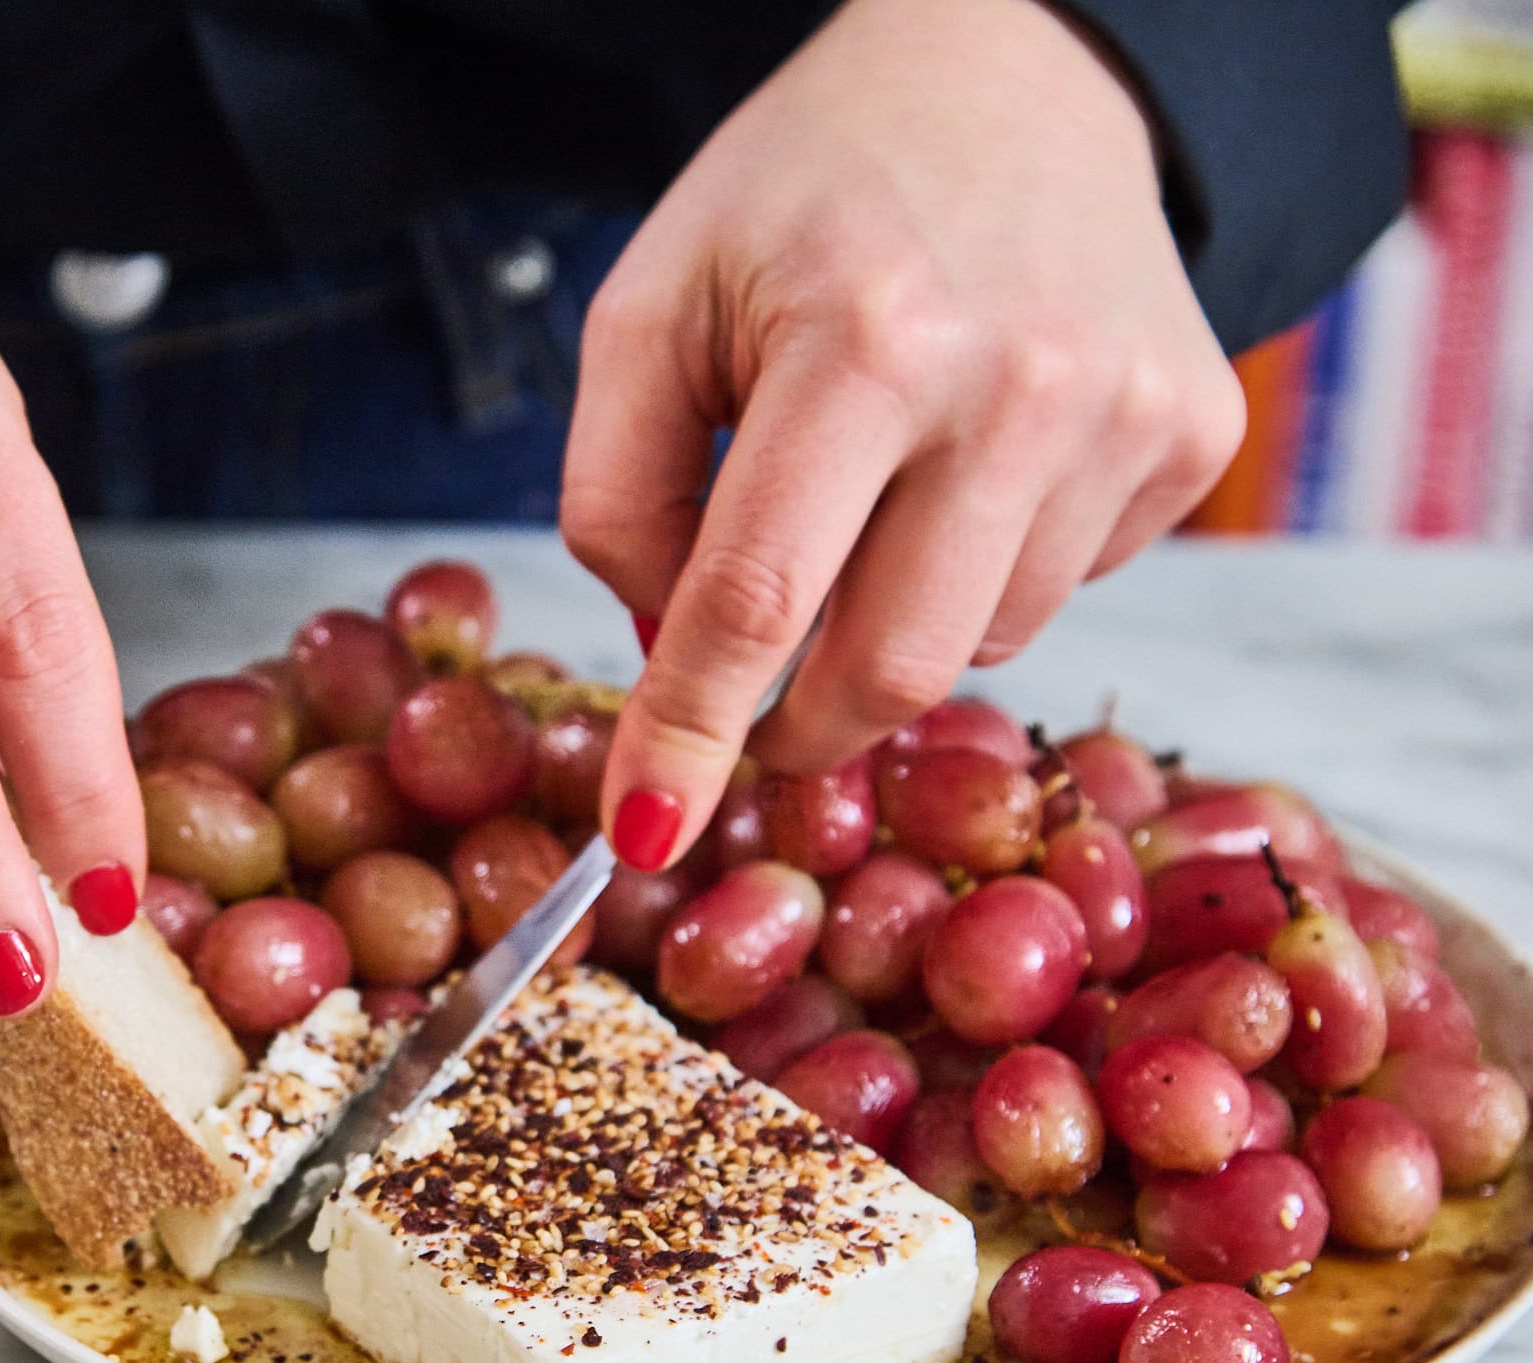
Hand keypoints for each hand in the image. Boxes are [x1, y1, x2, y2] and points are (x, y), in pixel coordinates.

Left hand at [561, 0, 1244, 870]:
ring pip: (979, 645)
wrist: (1015, 72)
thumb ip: (620, 493)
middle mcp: (1022, 383)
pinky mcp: (1196, 436)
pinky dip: (985, 570)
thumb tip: (669, 656)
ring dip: (893, 621)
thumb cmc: (804, 194)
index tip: (642, 833)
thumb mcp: (651, 306)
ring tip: (877, 483)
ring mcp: (1132, 415)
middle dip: (796, 720)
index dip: (688, 736)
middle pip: (889, 666)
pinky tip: (971, 458)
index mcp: (865, 339)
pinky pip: (1063, 590)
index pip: (755, 600)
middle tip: (749, 689)